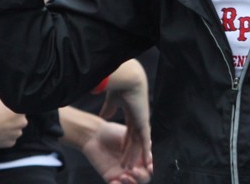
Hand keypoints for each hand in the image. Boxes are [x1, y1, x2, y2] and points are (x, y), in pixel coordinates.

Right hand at [0, 92, 27, 149]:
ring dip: (10, 127)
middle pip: (20, 118)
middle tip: (2, 116)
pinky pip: (10, 138)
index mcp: (20, 110)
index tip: (8, 108)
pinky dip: (5, 136)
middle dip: (13, 118)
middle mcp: (21, 122)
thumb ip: (7, 96)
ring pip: (16, 129)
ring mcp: (16, 134)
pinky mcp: (9, 143)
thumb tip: (10, 93)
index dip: (15, 107)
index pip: (23, 107)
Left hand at [80, 118, 152, 183]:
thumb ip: (138, 145)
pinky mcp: (110, 177)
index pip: (149, 167)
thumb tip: (150, 148)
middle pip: (143, 178)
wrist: (94, 135)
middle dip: (140, 177)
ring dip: (130, 183)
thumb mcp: (127, 136)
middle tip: (133, 171)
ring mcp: (121, 173)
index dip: (150, 168)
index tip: (149, 167)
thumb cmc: (112, 133)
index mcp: (139, 157)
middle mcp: (132, 166)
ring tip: (122, 176)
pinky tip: (114, 182)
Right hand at [100, 60, 150, 175]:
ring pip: (139, 144)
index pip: (130, 132)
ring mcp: (143, 122)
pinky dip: (145, 153)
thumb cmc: (120, 87)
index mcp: (132, 114)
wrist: (127, 80)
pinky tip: (146, 163)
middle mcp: (139, 119)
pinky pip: (144, 142)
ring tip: (129, 169)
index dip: (126, 143)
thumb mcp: (112, 102)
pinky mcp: (144, 124)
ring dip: (134, 157)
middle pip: (135, 141)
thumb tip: (103, 114)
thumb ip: (109, 108)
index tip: (122, 152)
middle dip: (130, 154)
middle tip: (126, 166)